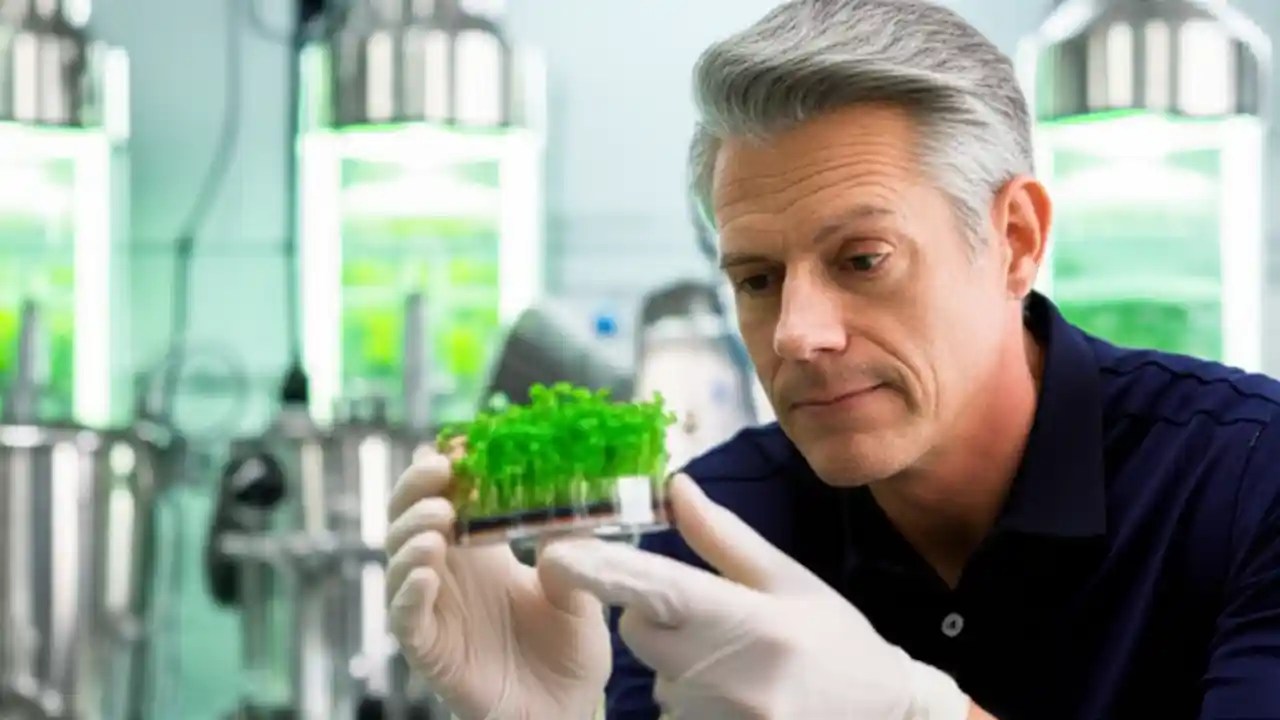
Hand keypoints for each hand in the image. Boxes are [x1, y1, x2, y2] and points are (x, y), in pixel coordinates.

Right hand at [385, 446, 610, 719]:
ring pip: (400, 563)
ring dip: (411, 535)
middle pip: (409, 519)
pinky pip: (405, 619)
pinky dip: (409, 592)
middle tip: (439, 471)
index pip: (447, 497)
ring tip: (439, 521)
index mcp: (483, 551)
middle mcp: (452, 575)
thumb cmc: (571, 649)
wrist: (570, 711)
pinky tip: (426, 574)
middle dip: (416, 490)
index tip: (458, 446)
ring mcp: (436, 611)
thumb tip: (562, 501)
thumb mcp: (576, 588)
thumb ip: (567, 549)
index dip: (443, 470)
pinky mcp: (430, 650)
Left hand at [540, 474, 972, 719]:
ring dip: (680, 664)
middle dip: (655, 615)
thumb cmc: (836, 642)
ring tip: (742, 667)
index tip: (556, 553)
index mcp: (749, 622)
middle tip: (711, 616)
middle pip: (639, 631)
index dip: (598, 570)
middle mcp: (727, 678)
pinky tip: (738, 696)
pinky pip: (672, 711)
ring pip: (656, 674)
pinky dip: (693, 698)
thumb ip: (722, 538)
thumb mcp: (789, 581)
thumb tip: (674, 485)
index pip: (653, 589)